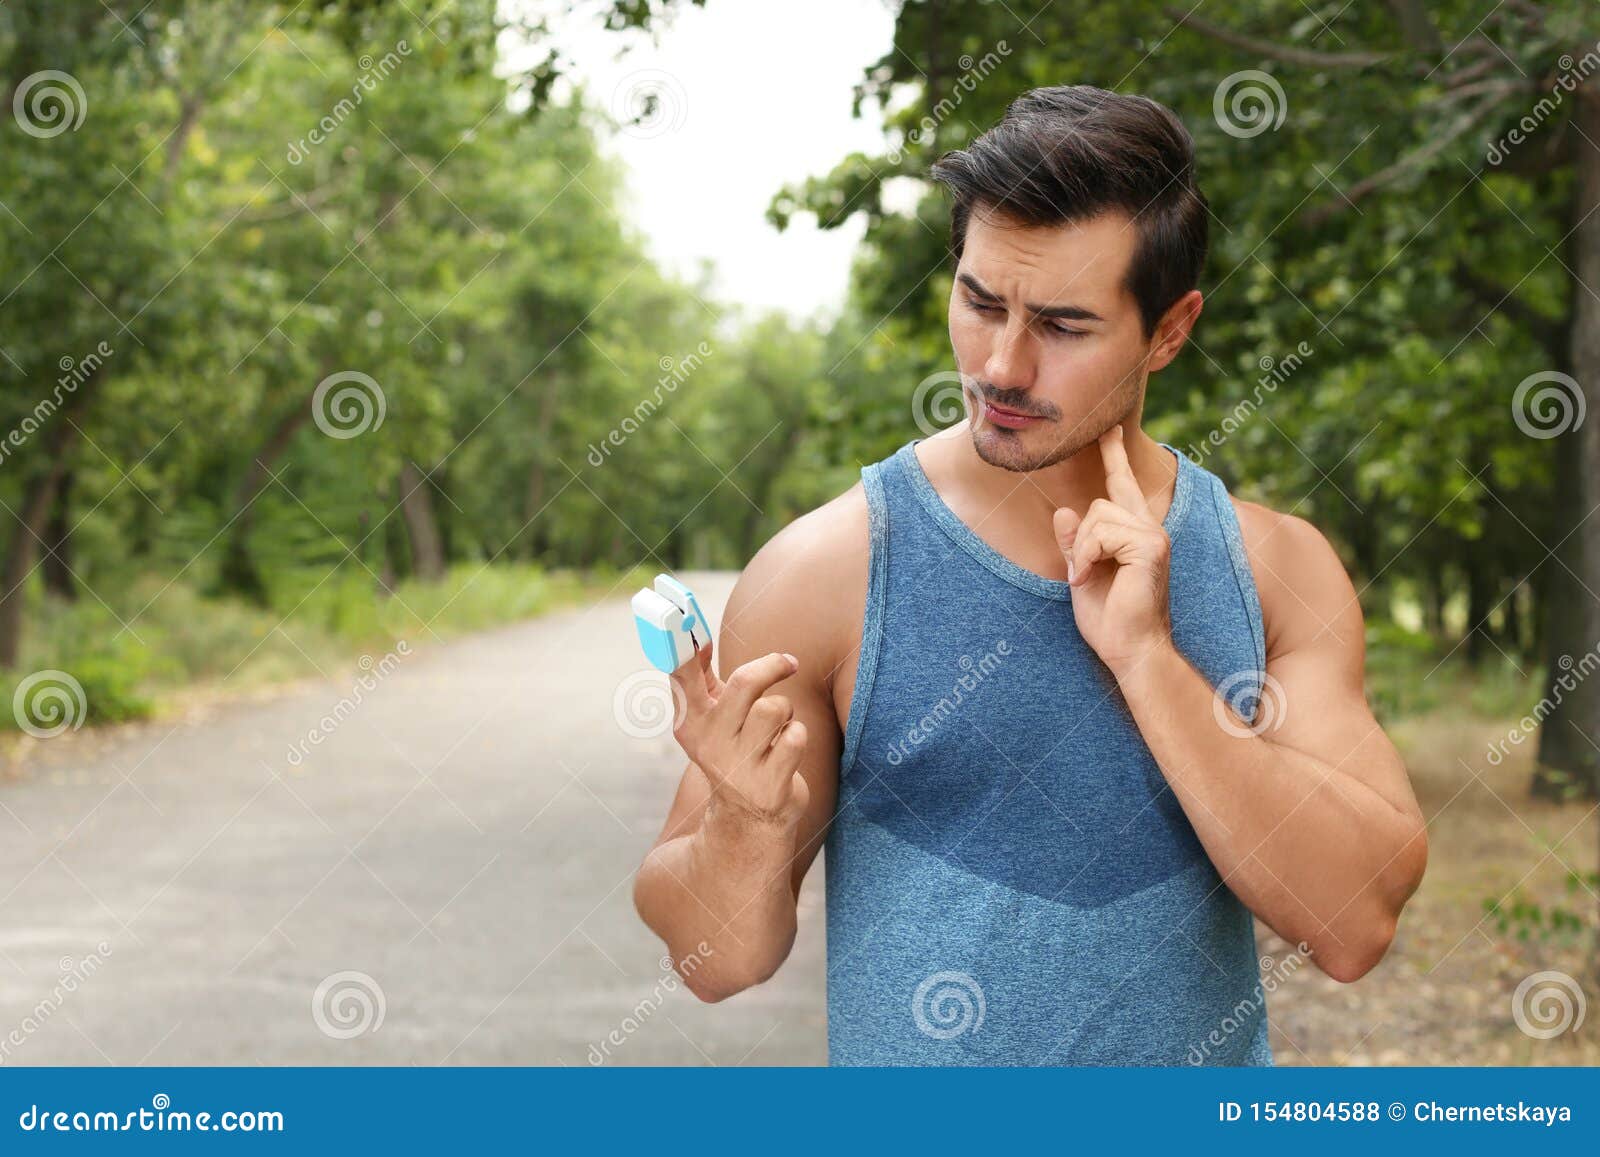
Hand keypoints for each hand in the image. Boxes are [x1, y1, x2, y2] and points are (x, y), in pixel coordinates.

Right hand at [668, 641, 809, 825]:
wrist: (747, 819)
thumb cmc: (733, 750)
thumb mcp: (710, 717)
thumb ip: (700, 677)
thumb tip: (695, 638)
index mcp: (690, 721)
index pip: (680, 671)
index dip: (684, 640)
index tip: (691, 618)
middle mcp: (710, 743)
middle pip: (745, 681)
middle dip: (773, 666)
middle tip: (787, 664)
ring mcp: (739, 766)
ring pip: (776, 708)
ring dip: (787, 710)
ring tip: (778, 726)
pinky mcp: (770, 786)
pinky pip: (796, 736)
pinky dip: (798, 736)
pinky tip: (786, 751)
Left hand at [1053, 424, 1173, 674]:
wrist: (1132, 650)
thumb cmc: (1110, 620)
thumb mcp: (1082, 574)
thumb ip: (1075, 543)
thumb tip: (1064, 511)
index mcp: (1135, 533)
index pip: (1123, 485)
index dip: (1114, 456)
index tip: (1109, 428)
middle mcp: (1149, 528)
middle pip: (1100, 504)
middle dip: (1081, 540)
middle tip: (1082, 575)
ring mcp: (1154, 535)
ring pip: (1098, 516)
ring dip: (1082, 551)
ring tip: (1087, 579)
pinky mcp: (1151, 546)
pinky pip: (1103, 533)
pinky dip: (1087, 556)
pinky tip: (1089, 579)